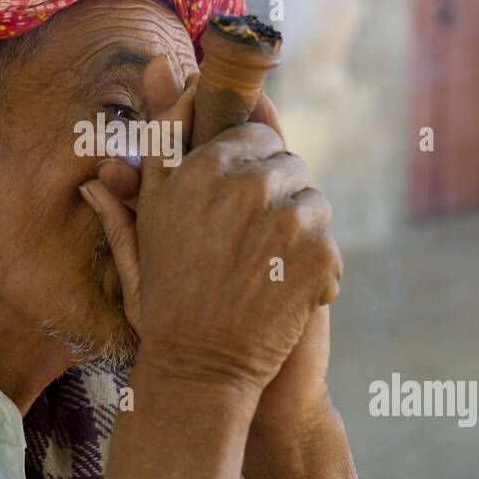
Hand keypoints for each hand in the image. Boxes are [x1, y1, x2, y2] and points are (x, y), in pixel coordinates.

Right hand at [79, 56, 340, 398]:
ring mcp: (290, 217)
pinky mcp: (320, 253)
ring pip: (316, 204)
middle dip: (278, 199)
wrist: (200, 370)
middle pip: (292, 166)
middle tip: (249, 247)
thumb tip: (151, 108)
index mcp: (208, 166)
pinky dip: (317, 273)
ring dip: (300, 235)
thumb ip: (153, 166)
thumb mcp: (147, 227)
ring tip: (265, 273)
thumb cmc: (167, 298)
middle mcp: (250, 183)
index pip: (259, 134)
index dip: (253, 166)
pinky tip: (284, 296)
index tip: (239, 202)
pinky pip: (331, 245)